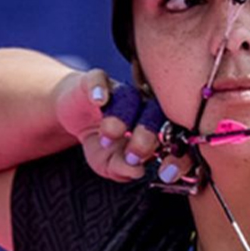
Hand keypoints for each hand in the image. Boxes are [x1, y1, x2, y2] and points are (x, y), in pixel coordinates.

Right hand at [52, 69, 168, 182]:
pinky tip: (99, 102)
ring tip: (107, 136)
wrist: (75, 117)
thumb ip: (122, 169)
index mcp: (156, 128)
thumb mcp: (108, 163)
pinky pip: (100, 79)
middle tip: (132, 155)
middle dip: (146, 138)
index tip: (164, 171)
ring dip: (120, 118)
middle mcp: (144, 107)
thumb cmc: (100, 141)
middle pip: (156, 115)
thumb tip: (137, 171)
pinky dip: (99, 89)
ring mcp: (122, 91)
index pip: (175, 137)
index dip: (174, 153)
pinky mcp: (97, 80)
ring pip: (131, 97)